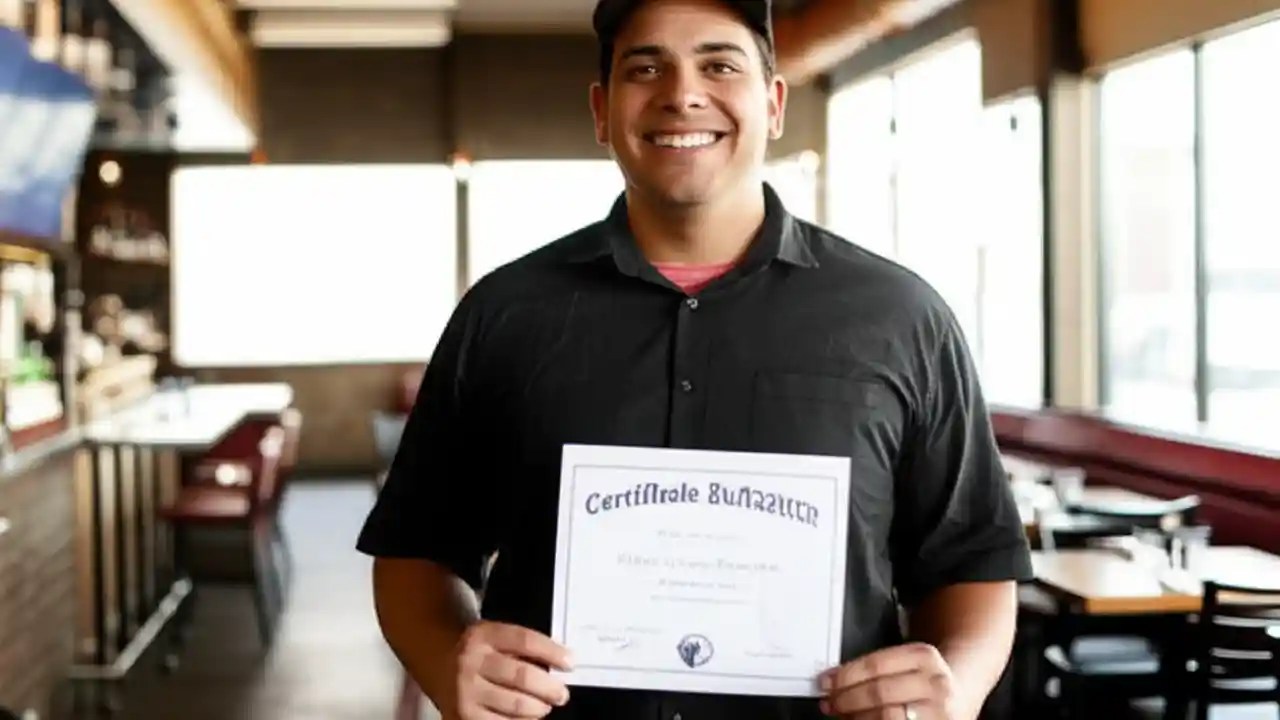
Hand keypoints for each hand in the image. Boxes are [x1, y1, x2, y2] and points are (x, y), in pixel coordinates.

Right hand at [452, 621, 573, 719]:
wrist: (438, 663)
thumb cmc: (481, 653)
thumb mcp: (495, 637)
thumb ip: (524, 648)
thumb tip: (562, 664)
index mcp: (483, 635)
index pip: (524, 641)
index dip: (552, 652)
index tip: (570, 663)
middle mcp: (470, 662)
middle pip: (521, 676)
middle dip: (549, 688)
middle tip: (562, 694)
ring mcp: (465, 691)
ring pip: (514, 704)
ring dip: (538, 708)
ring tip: (545, 706)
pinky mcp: (462, 716)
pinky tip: (528, 718)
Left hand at [818, 642, 958, 719]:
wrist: (962, 692)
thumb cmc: (923, 678)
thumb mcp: (906, 661)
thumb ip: (874, 668)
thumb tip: (833, 681)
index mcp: (923, 656)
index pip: (875, 665)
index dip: (844, 676)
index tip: (825, 682)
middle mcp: (935, 683)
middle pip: (879, 692)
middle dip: (846, 699)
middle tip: (829, 702)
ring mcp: (939, 712)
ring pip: (887, 717)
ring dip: (856, 717)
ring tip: (842, 714)